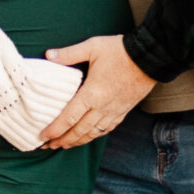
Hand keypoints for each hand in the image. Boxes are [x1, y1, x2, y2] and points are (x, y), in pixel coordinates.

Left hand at [39, 34, 156, 147]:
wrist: (150, 57)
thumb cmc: (121, 51)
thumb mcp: (92, 47)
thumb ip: (69, 53)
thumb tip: (49, 55)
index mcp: (91, 94)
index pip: (68, 118)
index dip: (54, 130)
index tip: (42, 137)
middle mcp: (102, 107)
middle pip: (79, 131)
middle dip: (62, 140)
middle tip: (48, 146)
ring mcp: (113, 111)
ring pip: (92, 133)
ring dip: (77, 142)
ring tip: (65, 146)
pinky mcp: (123, 111)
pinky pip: (106, 129)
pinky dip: (94, 136)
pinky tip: (88, 137)